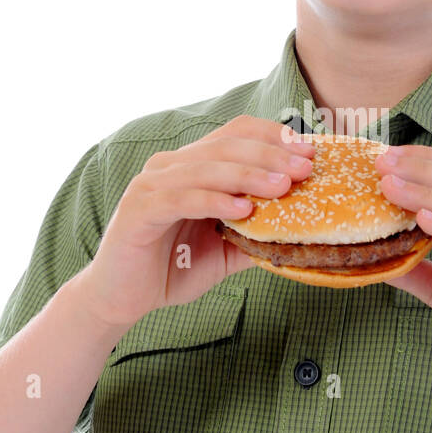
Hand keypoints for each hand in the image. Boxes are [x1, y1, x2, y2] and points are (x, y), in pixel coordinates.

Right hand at [77, 117, 315, 332]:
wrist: (122, 299)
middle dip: (271, 154)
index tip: (309, 153)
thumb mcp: (226, 250)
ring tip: (282, 187)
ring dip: (248, 175)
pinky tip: (242, 209)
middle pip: (226, 145)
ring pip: (206, 168)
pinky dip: (214, 200)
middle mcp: (170, 166)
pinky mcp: (139, 210)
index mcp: (191, 165)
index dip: (273, 137)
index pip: (235, 134)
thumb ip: (257, 235)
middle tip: (304, 169)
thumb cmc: (172, 269)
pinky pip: (182, 198)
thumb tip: (302, 230)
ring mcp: (152, 185)